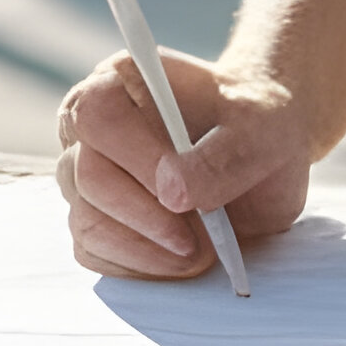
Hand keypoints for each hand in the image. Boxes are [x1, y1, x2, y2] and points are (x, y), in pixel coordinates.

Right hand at [54, 51, 317, 281]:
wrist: (259, 153)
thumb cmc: (257, 125)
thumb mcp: (261, 130)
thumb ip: (223, 156)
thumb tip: (171, 192)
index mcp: (122, 79)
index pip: (98, 117)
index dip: (137, 160)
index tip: (184, 194)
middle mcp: (90, 124)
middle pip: (87, 177)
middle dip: (148, 218)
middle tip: (200, 239)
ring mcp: (84, 173)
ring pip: (86, 221)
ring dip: (146, 249)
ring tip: (200, 249)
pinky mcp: (94, 215)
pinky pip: (92, 252)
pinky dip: (137, 266)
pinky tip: (178, 259)